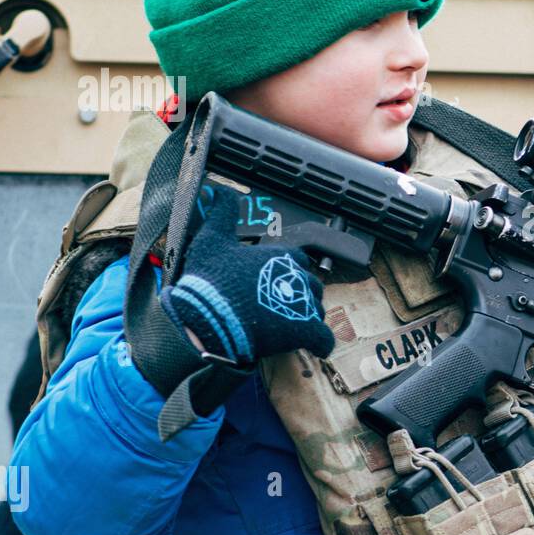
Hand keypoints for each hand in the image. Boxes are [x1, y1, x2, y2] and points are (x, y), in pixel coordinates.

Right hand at [159, 185, 335, 365]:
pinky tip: (311, 345)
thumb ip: (221, 213)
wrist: (209, 317)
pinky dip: (319, 343)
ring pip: (316, 310)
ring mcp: (305, 305)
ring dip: (305, 318)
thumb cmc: (210, 279)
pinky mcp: (307, 331)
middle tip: (275, 308)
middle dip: (296, 296)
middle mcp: (300, 276)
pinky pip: (323, 339)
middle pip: (309, 286)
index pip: (298, 261)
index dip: (286, 273)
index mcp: (282, 255)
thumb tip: (218, 189)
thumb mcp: (212, 238)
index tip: (270, 283)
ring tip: (285, 327)